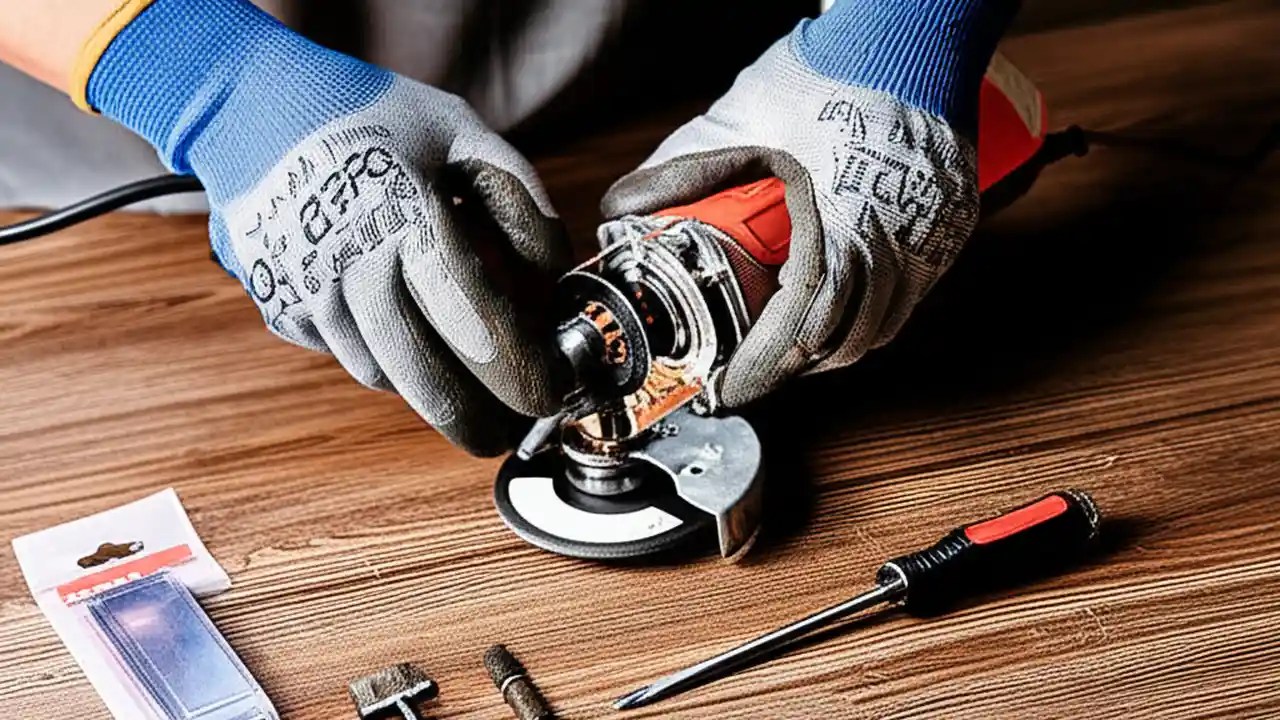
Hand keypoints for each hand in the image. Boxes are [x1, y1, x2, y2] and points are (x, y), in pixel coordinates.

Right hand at [83, 0, 568, 453]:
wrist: (252, 107)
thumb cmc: (373, 118)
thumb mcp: (465, 135)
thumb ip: (522, 206)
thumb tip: (555, 288)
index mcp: (401, 220)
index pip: (475, 326)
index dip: (519, 374)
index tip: (550, 394)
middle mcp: (347, 269)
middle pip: (425, 381)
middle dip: (477, 421)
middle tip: (509, 430)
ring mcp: (306, 297)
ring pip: (387, 378)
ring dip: (430, 388)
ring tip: (464, 368)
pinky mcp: (282, 313)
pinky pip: (350, 355)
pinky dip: (386, 354)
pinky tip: (399, 314)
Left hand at [602, 0, 1013, 406]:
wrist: (912, 38)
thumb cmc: (833, 74)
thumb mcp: (740, 121)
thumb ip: (679, 171)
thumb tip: (624, 210)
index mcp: (841, 232)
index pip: (796, 333)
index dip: (756, 371)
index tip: (725, 388)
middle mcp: (894, 250)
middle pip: (836, 345)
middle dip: (785, 367)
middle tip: (744, 366)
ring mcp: (929, 246)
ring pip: (877, 331)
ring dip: (827, 347)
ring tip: (783, 341)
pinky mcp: (949, 233)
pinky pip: (908, 300)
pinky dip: (867, 317)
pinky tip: (836, 306)